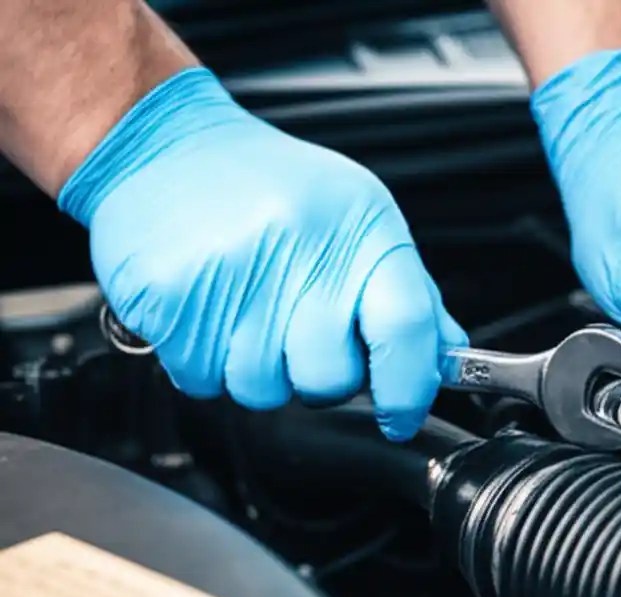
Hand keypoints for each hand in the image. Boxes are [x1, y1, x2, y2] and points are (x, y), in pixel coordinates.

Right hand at [60, 68, 466, 440]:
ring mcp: (232, 274)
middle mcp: (300, 249)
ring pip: (262, 391)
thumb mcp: (355, 215)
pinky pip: (203, 380)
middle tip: (299, 335)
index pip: (407, 327)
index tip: (400, 413)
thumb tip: (444, 354)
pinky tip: (209, 313)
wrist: (162, 143)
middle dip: (319, 378)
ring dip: (258, 372)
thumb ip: (407, 290)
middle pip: (329, 378)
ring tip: (248, 315)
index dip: (409, 387)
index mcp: (359, 228)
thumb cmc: (265, 183)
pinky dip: (206, 363)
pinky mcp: (172, 295)